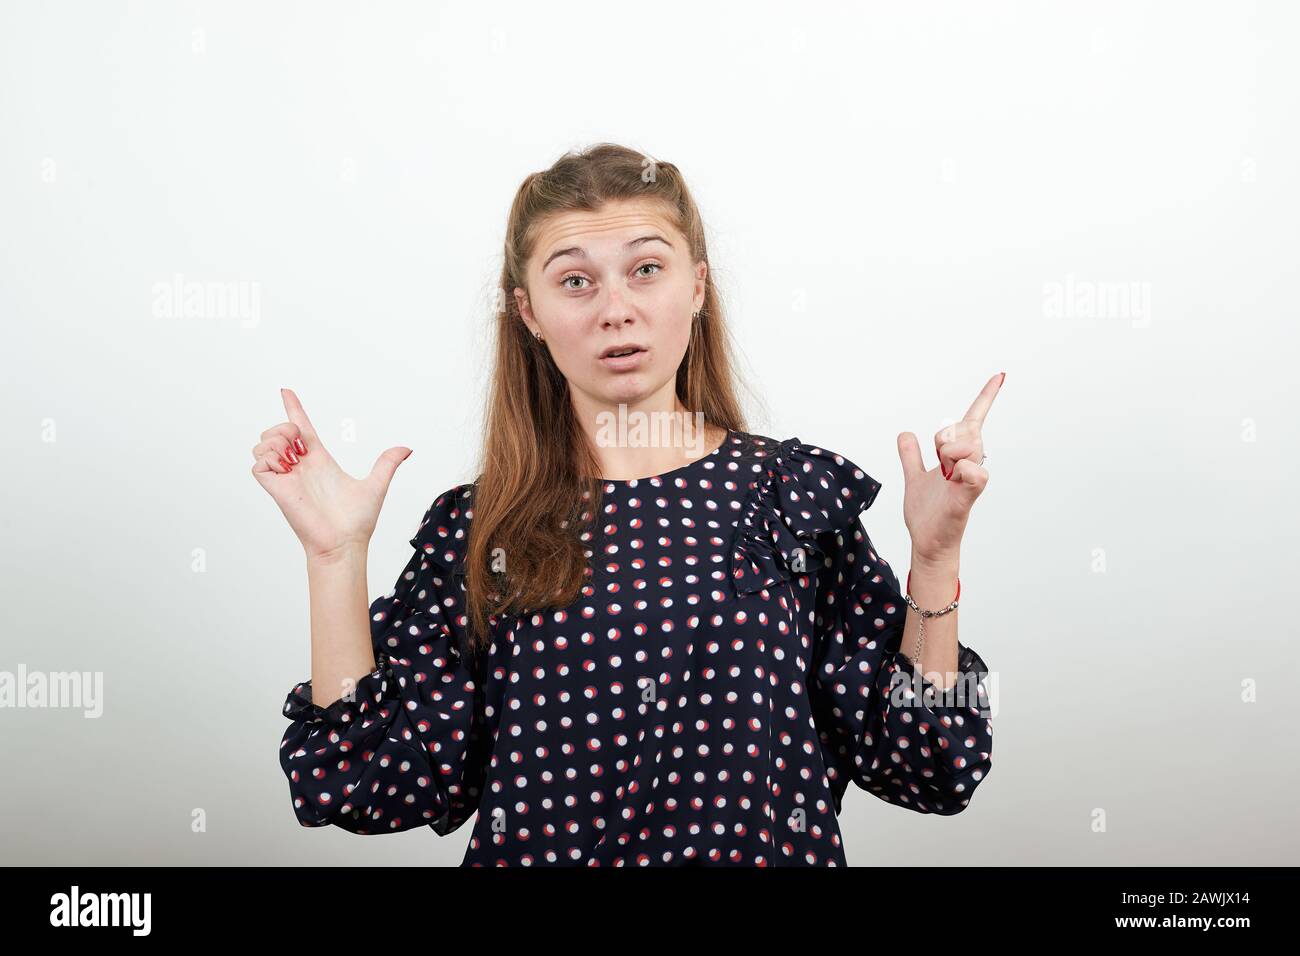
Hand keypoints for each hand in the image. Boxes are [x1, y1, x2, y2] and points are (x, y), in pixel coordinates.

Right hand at [250, 387, 412, 561]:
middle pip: (279, 431)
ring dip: (276, 440)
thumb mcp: (376, 485)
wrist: (344, 543)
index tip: (286, 391)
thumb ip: (387, 464)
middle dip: (286, 424)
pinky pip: (258, 462)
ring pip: (264, 443)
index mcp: (320, 461)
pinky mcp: (276, 488)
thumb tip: (407, 448)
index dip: (294, 408)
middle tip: (302, 445)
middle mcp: (300, 466)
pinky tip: (287, 466)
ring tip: (295, 456)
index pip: (302, 428)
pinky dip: (268, 456)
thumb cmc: (357, 521)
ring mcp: (286, 477)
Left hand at [896, 372, 1003, 564]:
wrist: (927, 543)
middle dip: (947, 437)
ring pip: (969, 446)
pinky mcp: (967, 499)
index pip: (973, 422)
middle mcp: (968, 465)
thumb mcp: (913, 478)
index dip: (984, 399)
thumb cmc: (927, 514)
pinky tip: (954, 474)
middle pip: (966, 430)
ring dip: (950, 451)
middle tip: (938, 461)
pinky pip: (977, 475)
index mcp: (956, 458)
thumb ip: (911, 456)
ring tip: (942, 471)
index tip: (999, 376)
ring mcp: (969, 481)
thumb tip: (906, 434)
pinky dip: (966, 469)